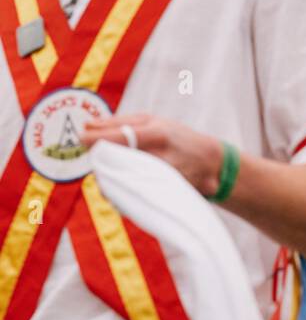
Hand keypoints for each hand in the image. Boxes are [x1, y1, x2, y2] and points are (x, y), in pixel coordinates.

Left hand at [81, 113, 223, 196]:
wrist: (210, 165)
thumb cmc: (176, 137)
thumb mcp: (152, 121)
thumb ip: (118, 123)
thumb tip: (85, 126)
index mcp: (157, 135)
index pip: (117, 138)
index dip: (93, 140)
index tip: (81, 138)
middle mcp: (160, 160)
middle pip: (115, 163)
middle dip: (101, 159)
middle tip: (98, 153)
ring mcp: (163, 182)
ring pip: (121, 184)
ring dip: (109, 176)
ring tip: (113, 167)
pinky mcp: (162, 198)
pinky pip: (131, 197)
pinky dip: (121, 190)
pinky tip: (125, 182)